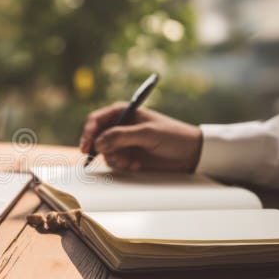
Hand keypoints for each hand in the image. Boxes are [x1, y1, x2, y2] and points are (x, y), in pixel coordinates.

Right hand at [79, 102, 202, 171]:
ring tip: (131, 162)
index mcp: (123, 112)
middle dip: (104, 149)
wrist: (192, 154)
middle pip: (97, 138)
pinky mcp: (128, 157)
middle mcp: (120, 126)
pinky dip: (123, 166)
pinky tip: (137, 165)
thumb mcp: (147, 133)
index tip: (87, 146)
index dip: (88, 132)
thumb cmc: (173, 136)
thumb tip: (98, 143)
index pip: (96, 120)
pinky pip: (114, 163)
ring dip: (115, 159)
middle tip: (115, 158)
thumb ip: (121, 136)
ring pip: (104, 153)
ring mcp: (123, 143)